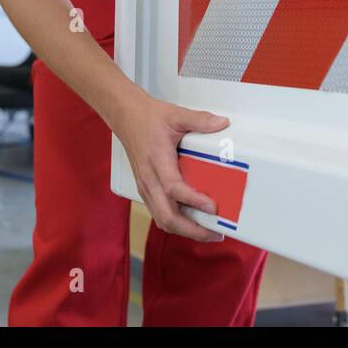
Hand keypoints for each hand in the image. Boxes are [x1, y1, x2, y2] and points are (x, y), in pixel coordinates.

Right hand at [111, 88, 228, 242]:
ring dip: (184, 230)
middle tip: (215, 233)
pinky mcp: (146, 189)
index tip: (213, 208)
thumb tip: (221, 123)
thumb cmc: (147, 118)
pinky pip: (159, 213)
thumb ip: (199, 120)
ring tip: (207, 233)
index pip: (173, 188)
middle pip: (167, 215)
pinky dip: (176, 223)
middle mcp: (149, 179)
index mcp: (157, 160)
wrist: (125, 117)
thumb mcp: (176, 114)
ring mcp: (146, 187)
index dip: (193, 200)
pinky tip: (192, 221)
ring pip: (162, 219)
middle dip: (192, 230)